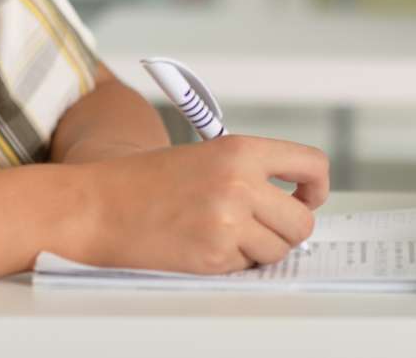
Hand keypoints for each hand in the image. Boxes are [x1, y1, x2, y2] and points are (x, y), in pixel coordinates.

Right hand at [66, 135, 329, 273]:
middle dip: (290, 228)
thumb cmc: (149, 181)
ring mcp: (228, 223)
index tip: (309, 197)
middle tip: (268, 226)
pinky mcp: (212, 257)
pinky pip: (247, 266)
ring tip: (229, 234)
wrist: (99, 206)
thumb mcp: (208, 156)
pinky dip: (234, 262)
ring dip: (261, 248)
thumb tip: (300, 200)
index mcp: (242, 150)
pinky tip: (206, 245)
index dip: (317, 187)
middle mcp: (240, 184)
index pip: (311, 165)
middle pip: (302, 220)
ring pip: (278, 249)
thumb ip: (253, 171)